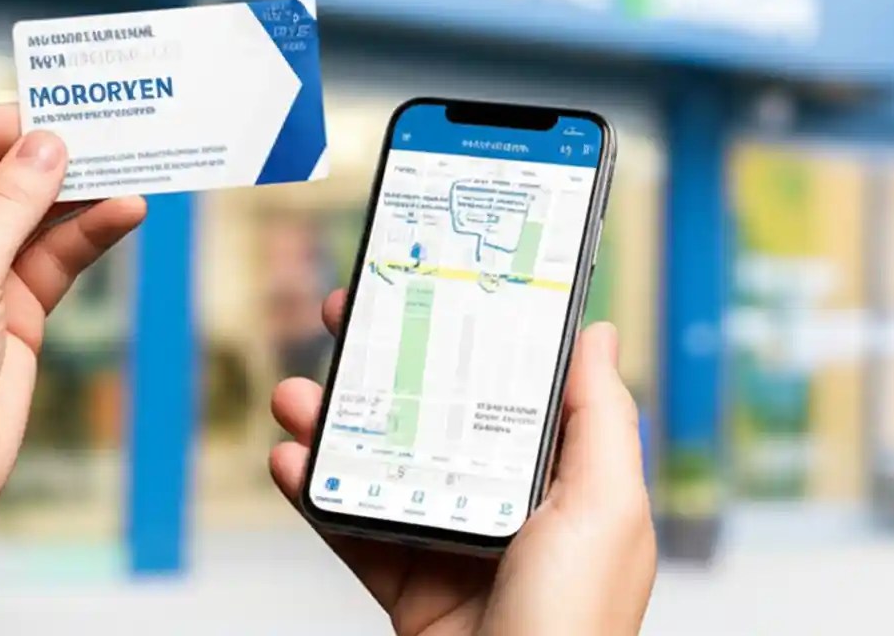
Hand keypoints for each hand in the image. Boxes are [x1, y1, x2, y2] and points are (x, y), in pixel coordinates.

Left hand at [0, 105, 143, 635]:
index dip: (11, 124)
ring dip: (84, 195)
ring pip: (39, 217)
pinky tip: (125, 215)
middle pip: (4, 176)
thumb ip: (8, 205)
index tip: (70, 115)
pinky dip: (90, 236)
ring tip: (137, 171)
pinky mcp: (15, 312)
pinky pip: (57, 259)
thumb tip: (50, 142)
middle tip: (119, 134)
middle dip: (58, 157)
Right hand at [269, 290, 655, 635]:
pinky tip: (288, 462)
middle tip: (345, 321)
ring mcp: (450, 545)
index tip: (433, 290)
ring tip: (296, 396)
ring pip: (381, 467)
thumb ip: (600, 418)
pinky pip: (351, 529)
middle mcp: (504, 506)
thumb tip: (599, 334)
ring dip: (332, 425)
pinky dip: (313, 495)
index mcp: (559, 480)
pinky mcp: (406, 585)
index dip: (471, 336)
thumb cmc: (577, 625)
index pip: (510, 388)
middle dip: (385, 368)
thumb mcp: (605, 508)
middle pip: (434, 416)